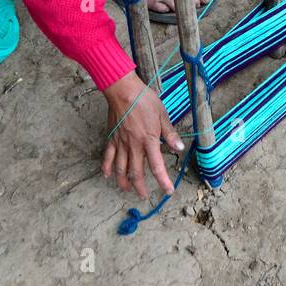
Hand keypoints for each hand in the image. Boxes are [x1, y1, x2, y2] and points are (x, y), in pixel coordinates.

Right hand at [101, 70, 185, 198]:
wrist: (122, 90)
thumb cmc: (144, 100)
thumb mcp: (162, 114)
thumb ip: (169, 133)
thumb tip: (179, 148)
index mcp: (148, 140)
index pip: (157, 166)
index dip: (163, 181)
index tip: (168, 191)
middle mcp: (133, 145)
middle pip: (135, 173)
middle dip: (140, 188)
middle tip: (144, 196)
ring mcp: (120, 143)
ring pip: (120, 168)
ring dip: (123, 182)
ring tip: (126, 190)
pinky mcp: (111, 138)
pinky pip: (107, 156)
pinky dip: (106, 167)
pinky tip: (107, 175)